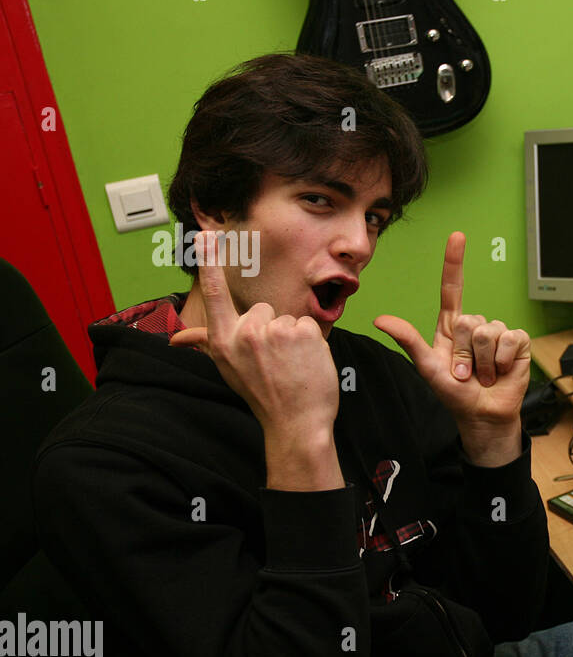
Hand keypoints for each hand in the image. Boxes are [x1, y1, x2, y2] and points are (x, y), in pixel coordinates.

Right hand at [169, 234, 339, 444]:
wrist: (295, 422)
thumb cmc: (262, 395)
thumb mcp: (228, 368)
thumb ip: (206, 342)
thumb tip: (176, 339)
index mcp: (223, 341)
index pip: (215, 294)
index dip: (210, 261)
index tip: (206, 235)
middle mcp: (245, 333)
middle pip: (262, 310)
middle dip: (270, 330)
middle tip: (274, 362)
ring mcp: (274, 331)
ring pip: (287, 318)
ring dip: (293, 338)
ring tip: (290, 366)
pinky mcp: (302, 331)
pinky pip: (308, 323)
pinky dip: (312, 341)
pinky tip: (306, 363)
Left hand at [374, 232, 529, 463]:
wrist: (482, 415)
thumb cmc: (454, 393)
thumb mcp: (426, 366)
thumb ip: (407, 340)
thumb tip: (381, 319)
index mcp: (452, 327)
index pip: (453, 288)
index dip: (454, 262)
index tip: (457, 237)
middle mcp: (475, 326)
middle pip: (470, 320)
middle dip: (465, 353)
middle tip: (465, 373)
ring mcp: (498, 333)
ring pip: (488, 332)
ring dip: (483, 361)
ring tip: (482, 375)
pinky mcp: (518, 343)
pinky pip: (510, 339)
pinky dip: (502, 360)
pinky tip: (501, 371)